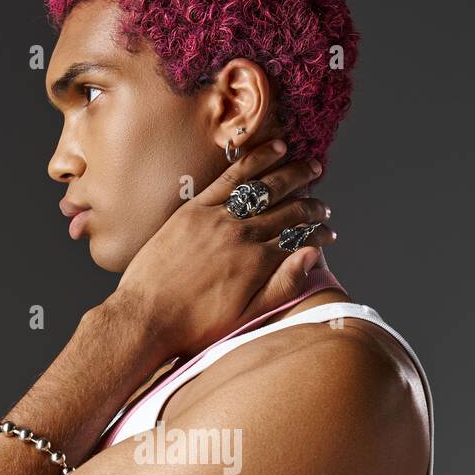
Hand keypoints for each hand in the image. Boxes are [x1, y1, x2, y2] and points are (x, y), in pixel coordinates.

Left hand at [113, 139, 336, 358]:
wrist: (145, 316)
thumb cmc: (195, 325)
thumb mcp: (246, 317)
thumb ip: (282, 286)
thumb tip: (313, 256)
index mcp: (257, 263)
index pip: (299, 238)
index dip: (318, 234)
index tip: (329, 233)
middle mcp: (242, 235)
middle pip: (287, 210)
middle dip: (311, 204)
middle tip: (324, 202)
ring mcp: (218, 218)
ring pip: (264, 188)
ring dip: (292, 174)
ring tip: (311, 166)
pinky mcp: (194, 209)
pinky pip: (231, 177)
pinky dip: (256, 160)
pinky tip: (274, 148)